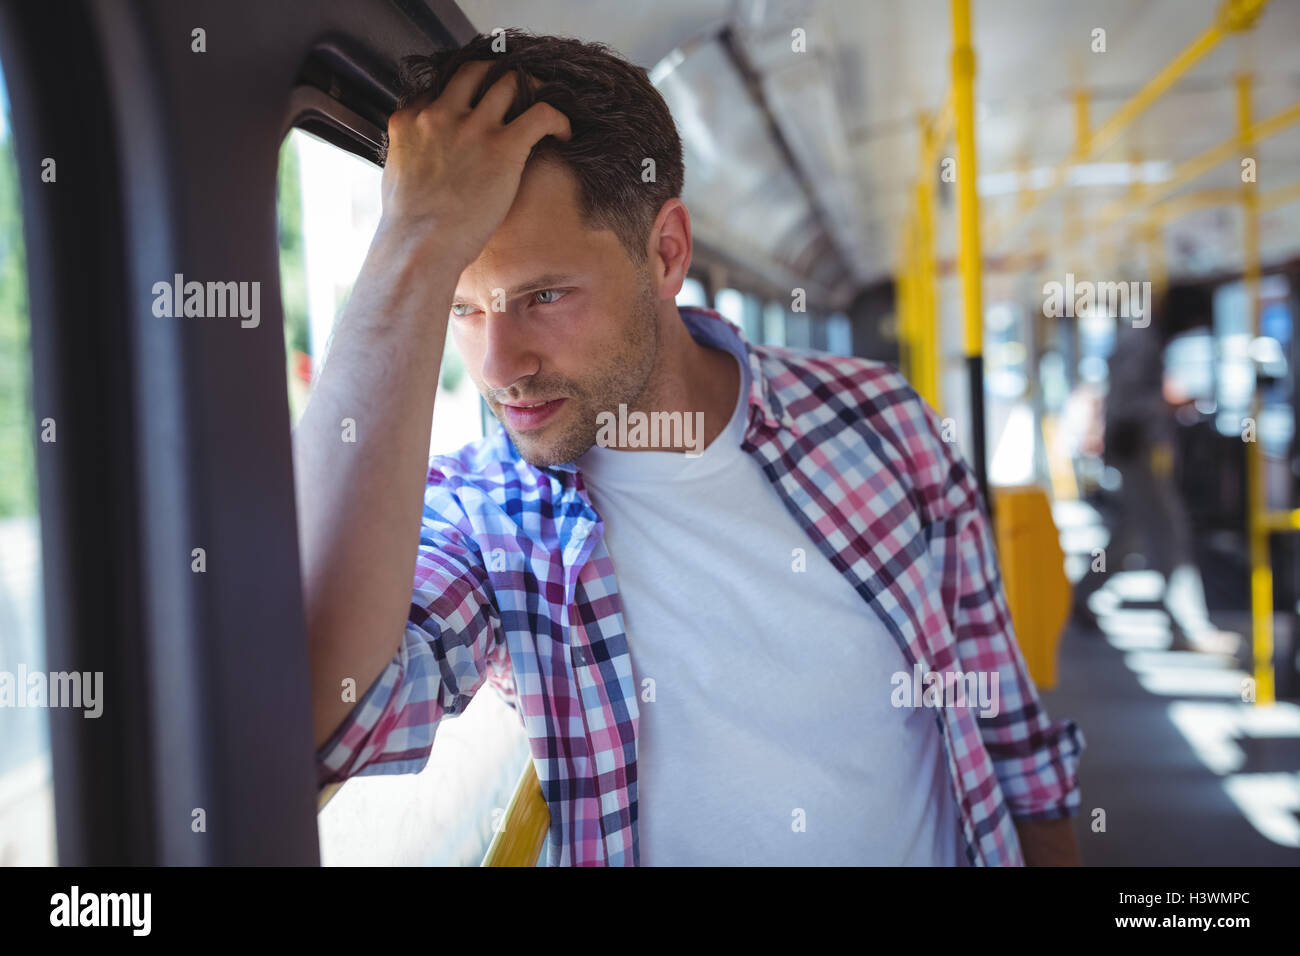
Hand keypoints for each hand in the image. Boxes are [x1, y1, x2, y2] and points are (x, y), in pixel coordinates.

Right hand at [379, 61, 571, 269]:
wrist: (419, 247)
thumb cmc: (407, 228)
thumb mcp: (395, 176)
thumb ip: (410, 154)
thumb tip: (424, 161)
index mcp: (410, 121)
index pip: (441, 89)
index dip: (465, 95)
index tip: (480, 108)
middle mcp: (440, 114)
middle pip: (476, 71)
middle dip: (499, 76)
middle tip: (518, 93)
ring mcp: (472, 128)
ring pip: (511, 82)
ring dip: (533, 89)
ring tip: (546, 106)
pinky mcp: (503, 147)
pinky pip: (541, 113)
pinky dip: (558, 118)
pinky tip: (564, 133)